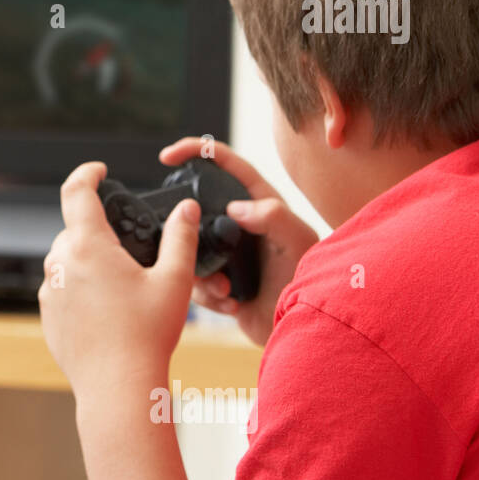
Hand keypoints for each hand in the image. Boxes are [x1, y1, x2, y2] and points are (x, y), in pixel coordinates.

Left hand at [39, 161, 200, 396]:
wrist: (117, 387)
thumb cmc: (147, 334)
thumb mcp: (174, 280)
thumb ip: (180, 237)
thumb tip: (186, 209)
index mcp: (87, 245)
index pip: (76, 192)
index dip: (87, 174)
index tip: (99, 170)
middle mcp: (60, 263)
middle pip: (75, 230)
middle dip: (99, 231)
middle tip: (130, 249)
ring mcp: (51, 291)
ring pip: (67, 260)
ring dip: (89, 260)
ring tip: (124, 284)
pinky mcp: (48, 316)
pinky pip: (62, 289)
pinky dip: (81, 288)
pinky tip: (109, 310)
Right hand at [159, 137, 318, 345]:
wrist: (305, 328)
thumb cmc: (311, 280)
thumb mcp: (298, 242)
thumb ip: (273, 216)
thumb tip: (235, 208)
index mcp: (260, 202)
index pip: (225, 164)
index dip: (195, 151)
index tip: (167, 157)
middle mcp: (240, 224)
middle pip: (196, 208)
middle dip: (184, 228)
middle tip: (182, 242)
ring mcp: (227, 252)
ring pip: (188, 247)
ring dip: (198, 271)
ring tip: (224, 288)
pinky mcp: (219, 280)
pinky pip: (194, 280)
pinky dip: (206, 294)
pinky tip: (230, 302)